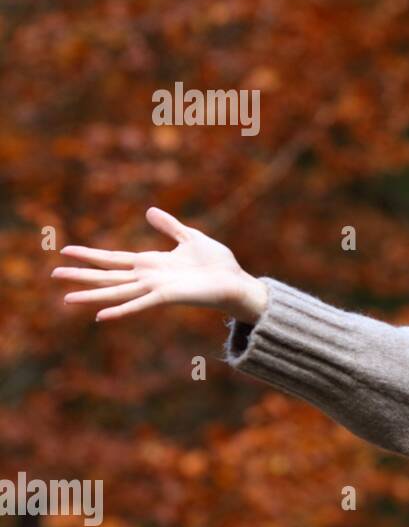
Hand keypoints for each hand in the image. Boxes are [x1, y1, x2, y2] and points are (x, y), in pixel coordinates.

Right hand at [51, 207, 267, 323]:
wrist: (236, 282)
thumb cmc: (217, 263)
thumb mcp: (190, 237)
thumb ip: (169, 226)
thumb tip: (149, 211)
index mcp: (151, 263)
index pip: (114, 258)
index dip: (91, 254)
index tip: (66, 249)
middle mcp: (148, 278)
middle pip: (108, 275)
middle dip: (82, 274)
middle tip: (54, 272)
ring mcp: (155, 289)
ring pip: (116, 291)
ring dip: (91, 294)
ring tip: (66, 298)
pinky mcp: (167, 297)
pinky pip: (139, 304)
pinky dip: (120, 310)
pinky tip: (100, 316)